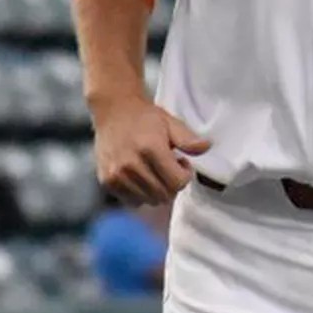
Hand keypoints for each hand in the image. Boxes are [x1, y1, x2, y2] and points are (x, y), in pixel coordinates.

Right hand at [92, 96, 208, 205]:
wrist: (113, 110)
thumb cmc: (144, 117)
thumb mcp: (170, 122)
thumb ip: (188, 139)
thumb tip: (206, 147)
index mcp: (150, 148)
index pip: (177, 183)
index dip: (185, 175)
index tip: (181, 162)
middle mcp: (131, 164)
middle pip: (164, 195)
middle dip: (172, 184)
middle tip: (168, 166)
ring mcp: (117, 175)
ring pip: (149, 200)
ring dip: (157, 190)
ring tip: (154, 170)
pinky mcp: (107, 181)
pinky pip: (132, 201)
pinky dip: (140, 194)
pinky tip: (141, 176)